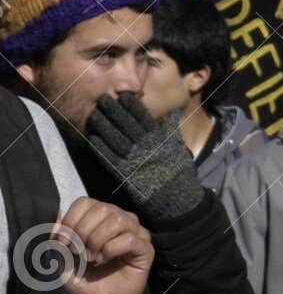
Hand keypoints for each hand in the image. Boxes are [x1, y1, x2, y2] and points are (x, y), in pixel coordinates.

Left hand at [56, 196, 153, 293]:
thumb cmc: (82, 277)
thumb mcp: (62, 257)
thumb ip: (57, 236)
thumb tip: (54, 214)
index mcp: (99, 217)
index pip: (86, 203)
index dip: (71, 220)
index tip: (62, 243)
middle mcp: (120, 220)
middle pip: (102, 209)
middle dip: (83, 231)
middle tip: (77, 252)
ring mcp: (136, 233)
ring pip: (119, 220)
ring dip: (98, 240)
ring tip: (91, 257)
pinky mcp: (145, 249)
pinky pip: (130, 239)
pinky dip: (111, 249)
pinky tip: (103, 260)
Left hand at [84, 93, 204, 221]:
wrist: (176, 198)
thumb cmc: (178, 171)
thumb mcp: (178, 146)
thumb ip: (171, 128)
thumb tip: (171, 111)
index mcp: (159, 138)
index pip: (143, 116)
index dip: (131, 105)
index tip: (122, 95)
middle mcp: (146, 146)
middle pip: (126, 123)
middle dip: (113, 110)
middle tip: (102, 98)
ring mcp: (134, 159)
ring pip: (115, 137)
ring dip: (103, 125)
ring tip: (94, 113)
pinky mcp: (124, 173)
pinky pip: (109, 157)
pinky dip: (100, 147)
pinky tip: (93, 137)